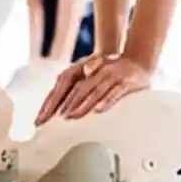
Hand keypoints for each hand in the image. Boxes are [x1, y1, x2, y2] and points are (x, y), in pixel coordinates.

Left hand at [35, 53, 150, 123]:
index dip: (52, 102)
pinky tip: (98, 110)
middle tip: (54, 121)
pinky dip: (106, 100)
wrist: (139, 60)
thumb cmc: (113, 71)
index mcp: (84, 71)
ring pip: (94, 90)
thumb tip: (58, 99)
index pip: (64, 87)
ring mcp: (112, 75)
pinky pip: (114, 91)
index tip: (41, 119)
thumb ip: (78, 85)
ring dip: (82, 103)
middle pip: (78, 89)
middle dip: (65, 105)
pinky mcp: (126, 81)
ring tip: (72, 116)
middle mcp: (97, 71)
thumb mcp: (93, 75)